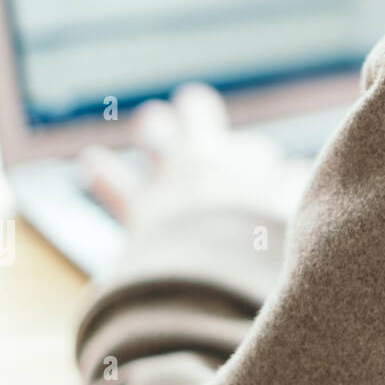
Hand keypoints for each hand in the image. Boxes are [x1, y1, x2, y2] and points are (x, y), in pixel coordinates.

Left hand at [78, 83, 311, 228]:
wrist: (218, 274)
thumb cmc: (263, 249)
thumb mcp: (293, 217)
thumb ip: (292, 190)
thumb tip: (294, 169)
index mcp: (251, 164)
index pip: (257, 153)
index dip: (261, 165)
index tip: (268, 177)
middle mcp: (209, 158)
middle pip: (200, 116)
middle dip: (198, 113)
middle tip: (197, 111)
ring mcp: (170, 178)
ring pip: (156, 132)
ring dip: (154, 125)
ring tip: (153, 118)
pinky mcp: (138, 208)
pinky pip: (113, 183)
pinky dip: (102, 172)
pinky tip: (90, 159)